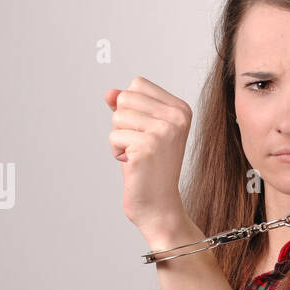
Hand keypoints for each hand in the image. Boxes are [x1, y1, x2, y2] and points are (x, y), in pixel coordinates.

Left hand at [105, 76, 191, 240]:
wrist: (159, 205)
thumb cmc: (151, 168)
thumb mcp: (142, 130)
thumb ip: (128, 107)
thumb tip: (109, 93)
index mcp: (181, 109)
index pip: (137, 84)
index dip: (131, 108)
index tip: (145, 131)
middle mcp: (177, 117)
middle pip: (125, 97)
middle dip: (123, 123)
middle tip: (140, 145)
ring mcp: (164, 131)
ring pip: (117, 116)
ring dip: (119, 138)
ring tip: (137, 155)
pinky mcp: (148, 147)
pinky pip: (114, 136)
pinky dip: (117, 152)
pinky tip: (134, 164)